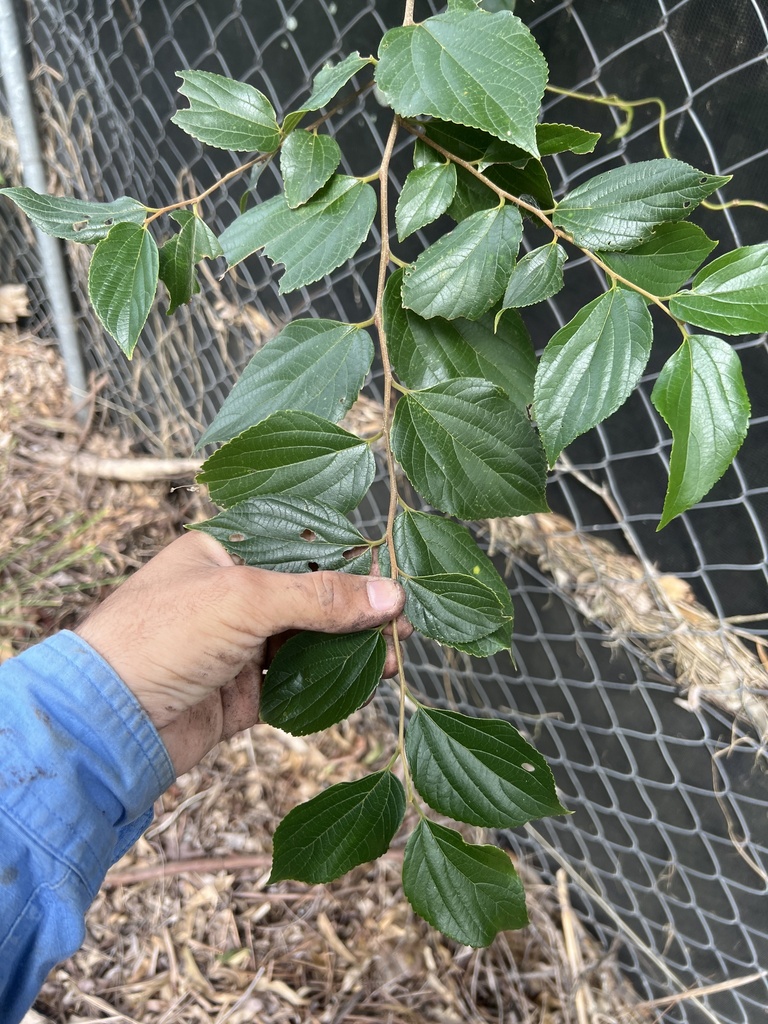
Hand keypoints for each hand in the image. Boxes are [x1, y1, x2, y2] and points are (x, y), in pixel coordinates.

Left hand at [76, 532, 409, 774]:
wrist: (106, 723)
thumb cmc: (160, 636)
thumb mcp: (245, 599)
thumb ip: (320, 597)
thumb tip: (390, 596)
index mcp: (222, 552)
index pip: (300, 549)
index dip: (349, 563)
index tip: (394, 578)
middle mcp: (230, 596)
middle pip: (308, 598)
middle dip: (356, 610)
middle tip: (403, 623)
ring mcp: (236, 646)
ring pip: (306, 642)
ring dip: (347, 649)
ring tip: (392, 655)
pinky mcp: (240, 693)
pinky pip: (294, 684)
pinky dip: (327, 685)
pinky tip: (361, 684)